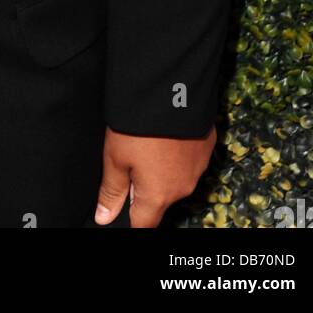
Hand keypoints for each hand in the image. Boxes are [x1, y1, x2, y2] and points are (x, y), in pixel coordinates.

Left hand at [93, 125, 215, 227]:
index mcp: (158, 196)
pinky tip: (165, 133)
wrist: (170, 88)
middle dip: (145, 185)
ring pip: (175, 178)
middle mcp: (182, 188)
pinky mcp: (207, 148)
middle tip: (131, 155)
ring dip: (162, 168)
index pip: (144, 223)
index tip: (124, 204)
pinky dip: (177, 152)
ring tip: (148, 141)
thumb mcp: (114, 158)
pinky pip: (189, 159)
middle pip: (159, 198)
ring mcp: (198, 168)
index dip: (130, 217)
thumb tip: (104, 218)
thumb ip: (111, 191)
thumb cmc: (139, 125)